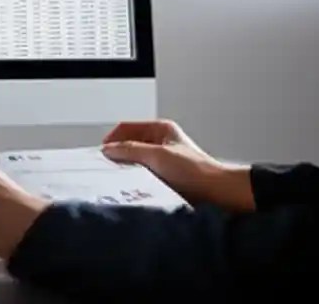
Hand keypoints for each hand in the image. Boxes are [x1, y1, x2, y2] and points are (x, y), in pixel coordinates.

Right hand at [102, 119, 255, 212]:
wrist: (217, 192)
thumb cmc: (197, 171)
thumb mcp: (158, 155)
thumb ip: (131, 150)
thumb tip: (110, 150)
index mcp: (161, 129)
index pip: (126, 127)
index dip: (112, 138)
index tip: (102, 153)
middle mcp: (161, 142)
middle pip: (130, 144)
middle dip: (118, 154)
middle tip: (108, 166)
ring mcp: (163, 159)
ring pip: (136, 160)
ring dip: (128, 168)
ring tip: (121, 177)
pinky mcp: (165, 176)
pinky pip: (143, 174)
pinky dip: (136, 179)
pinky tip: (134, 186)